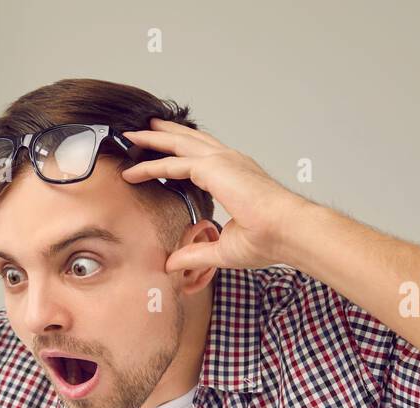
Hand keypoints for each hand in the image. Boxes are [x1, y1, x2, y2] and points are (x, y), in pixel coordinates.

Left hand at [121, 118, 311, 270]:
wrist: (287, 231)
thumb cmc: (269, 239)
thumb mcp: (223, 249)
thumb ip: (196, 253)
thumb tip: (173, 264)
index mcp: (235, 174)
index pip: (202, 158)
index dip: (180, 155)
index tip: (162, 154)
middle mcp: (229, 162)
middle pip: (188, 141)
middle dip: (164, 135)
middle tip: (143, 130)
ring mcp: (221, 161)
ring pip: (177, 145)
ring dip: (152, 141)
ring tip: (132, 137)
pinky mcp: (212, 168)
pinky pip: (172, 165)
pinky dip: (150, 166)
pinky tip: (133, 171)